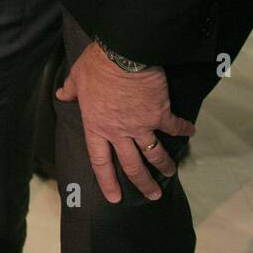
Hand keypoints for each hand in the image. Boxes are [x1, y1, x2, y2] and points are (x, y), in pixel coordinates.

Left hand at [55, 42, 194, 203]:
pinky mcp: (160, 114)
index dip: (107, 181)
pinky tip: (190, 132)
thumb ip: (70, 90)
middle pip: (132, 166)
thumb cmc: (96, 66)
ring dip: (165, 165)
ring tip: (171, 172)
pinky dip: (184, 130)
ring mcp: (141, 126)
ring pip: (155, 154)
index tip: (114, 197)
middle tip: (152, 195)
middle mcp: (119, 132)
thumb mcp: (77, 78)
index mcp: (96, 126)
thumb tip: (62, 94)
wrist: (123, 55)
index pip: (100, 161)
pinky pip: (174, 127)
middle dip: (143, 183)